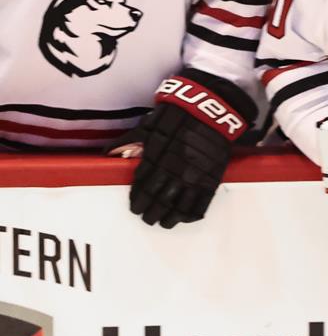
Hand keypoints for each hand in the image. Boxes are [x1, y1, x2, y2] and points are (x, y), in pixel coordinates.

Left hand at [127, 71, 253, 228]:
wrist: (208, 112)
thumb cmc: (175, 117)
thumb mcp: (147, 126)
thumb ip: (129, 142)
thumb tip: (108, 153)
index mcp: (157, 157)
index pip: (144, 184)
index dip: (138, 198)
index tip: (135, 208)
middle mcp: (174, 170)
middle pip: (160, 198)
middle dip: (152, 211)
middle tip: (147, 219)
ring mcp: (194, 176)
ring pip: (179, 204)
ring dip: (170, 216)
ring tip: (164, 223)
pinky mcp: (211, 178)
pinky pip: (201, 202)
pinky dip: (192, 213)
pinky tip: (184, 218)